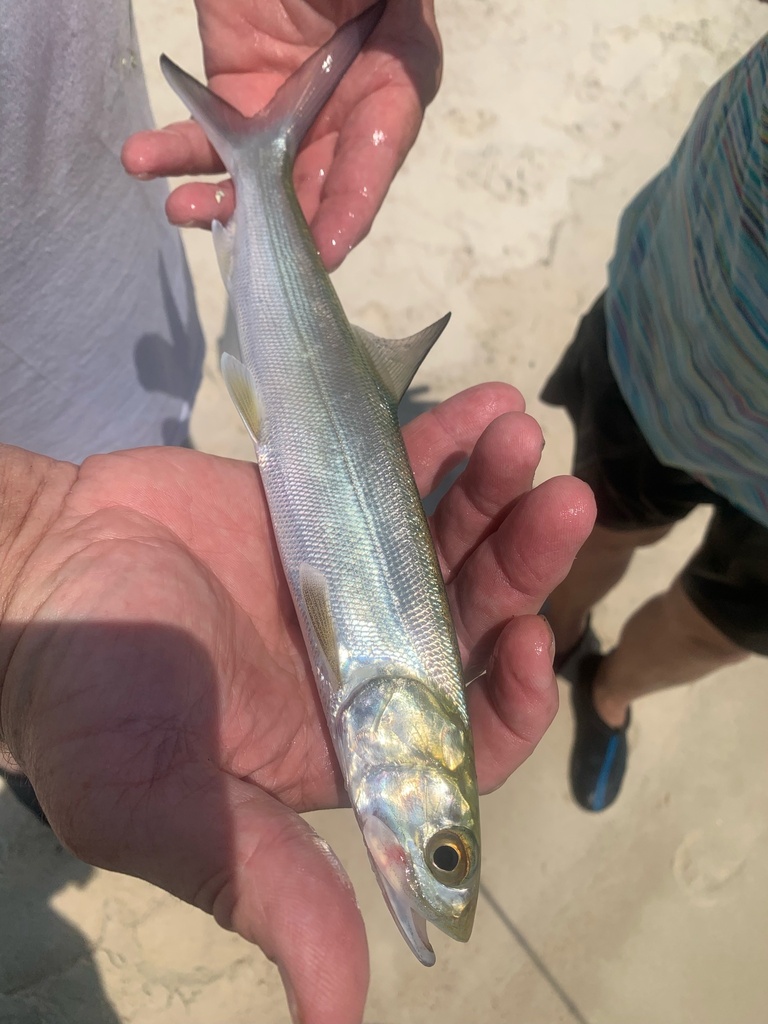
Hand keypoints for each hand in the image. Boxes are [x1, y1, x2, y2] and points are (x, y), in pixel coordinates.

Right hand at [0, 384, 593, 1023]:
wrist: (30, 577)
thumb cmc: (88, 702)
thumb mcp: (167, 810)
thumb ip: (265, 887)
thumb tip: (336, 1023)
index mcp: (345, 742)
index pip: (467, 734)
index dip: (511, 695)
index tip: (531, 639)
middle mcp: (362, 660)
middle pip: (475, 619)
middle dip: (524, 566)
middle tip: (563, 507)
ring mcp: (347, 576)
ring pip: (449, 540)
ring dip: (496, 494)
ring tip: (522, 438)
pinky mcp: (320, 507)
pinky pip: (396, 474)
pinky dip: (440, 445)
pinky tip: (481, 407)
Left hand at [122, 0, 441, 268]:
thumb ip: (388, 33)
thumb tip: (394, 80)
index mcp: (393, 85)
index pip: (375, 164)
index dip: (352, 212)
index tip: (327, 252)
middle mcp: (343, 112)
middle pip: (315, 188)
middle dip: (279, 226)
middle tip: (248, 248)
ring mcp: (286, 110)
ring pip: (257, 176)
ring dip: (218, 199)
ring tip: (180, 206)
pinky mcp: (236, 95)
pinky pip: (207, 136)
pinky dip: (174, 152)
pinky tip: (144, 159)